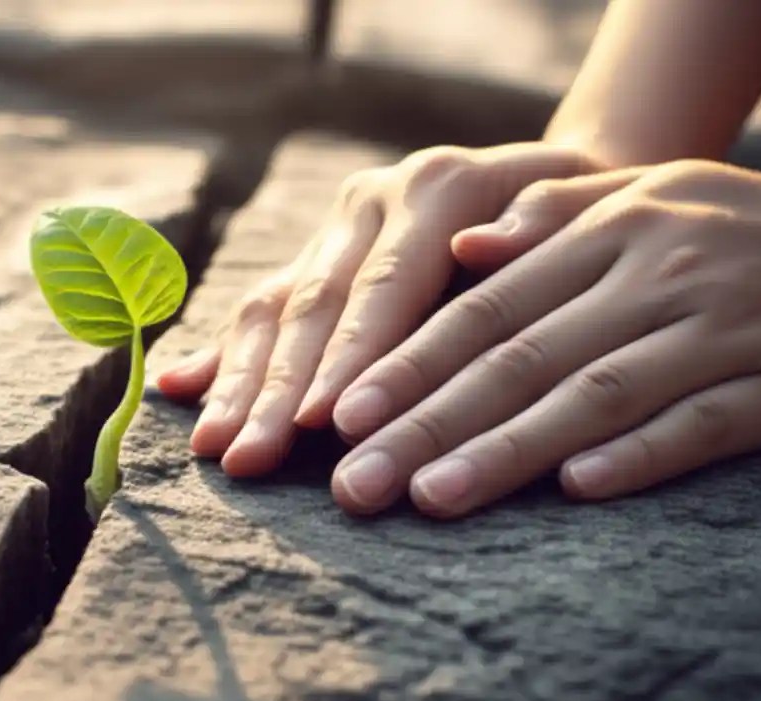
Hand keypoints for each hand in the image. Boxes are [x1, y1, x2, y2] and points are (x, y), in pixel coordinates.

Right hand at [157, 143, 604, 476]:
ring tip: (215, 449)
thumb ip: (536, 229)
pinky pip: (262, 305)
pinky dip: (219, 354)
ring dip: (241, 385)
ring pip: (276, 307)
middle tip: (249, 459)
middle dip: (279, 390)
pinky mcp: (316, 257)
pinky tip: (174, 389)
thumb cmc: (584, 215)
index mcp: (437, 186)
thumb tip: (480, 250)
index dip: (351, 356)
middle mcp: (373, 201)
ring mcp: (336, 230)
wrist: (563, 180)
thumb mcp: (586, 205)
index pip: (386, 284)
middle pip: (317, 303)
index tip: (321, 424)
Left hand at [331, 160, 760, 516]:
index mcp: (609, 234)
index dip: (411, 363)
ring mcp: (719, 335)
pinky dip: (639, 456)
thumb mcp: (644, 194)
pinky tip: (576, 490)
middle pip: (522, 359)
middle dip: (429, 423)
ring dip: (508, 450)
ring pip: (597, 397)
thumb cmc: (732, 225)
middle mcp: (653, 280)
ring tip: (429, 498)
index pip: (488, 307)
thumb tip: (463, 245)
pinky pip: (700, 427)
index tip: (344, 414)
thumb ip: (550, 214)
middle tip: (356, 482)